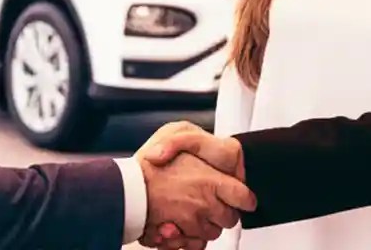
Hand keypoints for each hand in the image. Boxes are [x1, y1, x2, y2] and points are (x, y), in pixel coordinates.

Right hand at [136, 122, 248, 248]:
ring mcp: (193, 223)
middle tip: (211, 203)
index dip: (243, 198)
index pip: (244, 197)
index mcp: (212, 181)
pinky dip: (190, 240)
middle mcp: (206, 204)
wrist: (125, 189)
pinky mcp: (180, 237)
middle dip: (223, 212)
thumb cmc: (149, 164)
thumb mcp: (177, 131)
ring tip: (190, 211)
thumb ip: (200, 140)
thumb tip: (220, 148)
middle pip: (230, 218)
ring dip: (205, 225)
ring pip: (212, 232)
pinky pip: (195, 245)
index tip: (241, 198)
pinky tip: (180, 226)